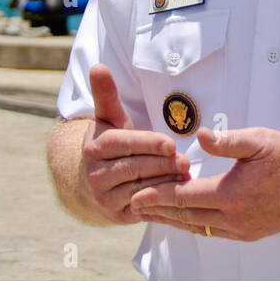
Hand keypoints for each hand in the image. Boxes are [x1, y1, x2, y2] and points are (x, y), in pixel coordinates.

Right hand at [79, 63, 190, 224]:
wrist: (92, 180)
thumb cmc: (111, 143)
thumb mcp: (108, 118)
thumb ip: (106, 94)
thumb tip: (98, 65)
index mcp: (94, 147)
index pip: (122, 144)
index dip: (147, 144)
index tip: (170, 143)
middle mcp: (95, 173)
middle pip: (133, 168)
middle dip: (161, 165)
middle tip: (187, 161)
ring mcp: (104, 196)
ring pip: (139, 189)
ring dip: (164, 183)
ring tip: (186, 175)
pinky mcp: (116, 215)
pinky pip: (142, 207)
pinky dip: (161, 201)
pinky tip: (178, 193)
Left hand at [128, 126, 279, 241]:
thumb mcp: (259, 140)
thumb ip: (226, 141)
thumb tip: (198, 136)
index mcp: (234, 194)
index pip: (186, 196)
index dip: (160, 195)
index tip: (138, 194)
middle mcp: (235, 217)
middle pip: (187, 216)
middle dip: (159, 210)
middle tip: (134, 204)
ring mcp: (242, 229)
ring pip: (198, 226)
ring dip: (174, 219)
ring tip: (153, 212)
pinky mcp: (249, 233)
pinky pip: (213, 231)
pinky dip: (193, 223)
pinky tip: (184, 216)